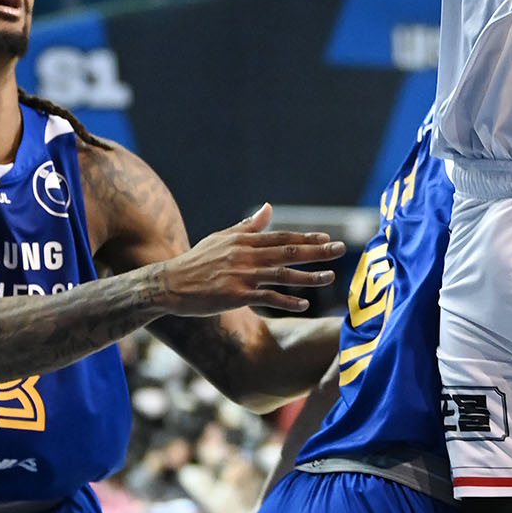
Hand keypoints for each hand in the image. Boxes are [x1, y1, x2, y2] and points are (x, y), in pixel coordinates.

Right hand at [159, 204, 343, 315]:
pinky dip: (286, 301)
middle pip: (288, 251)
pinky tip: (304, 304)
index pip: (282, 237)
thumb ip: (248, 226)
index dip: (306, 237)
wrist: (171, 284)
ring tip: (330, 276)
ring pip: (282, 274)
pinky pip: (267, 298)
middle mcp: (246, 255)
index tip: (327, 238)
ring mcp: (241, 275)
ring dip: (309, 276)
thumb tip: (268, 208)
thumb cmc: (198, 261)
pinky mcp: (235, 295)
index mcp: (244, 240)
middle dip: (317, 250)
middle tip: (341, 250)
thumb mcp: (222, 238)